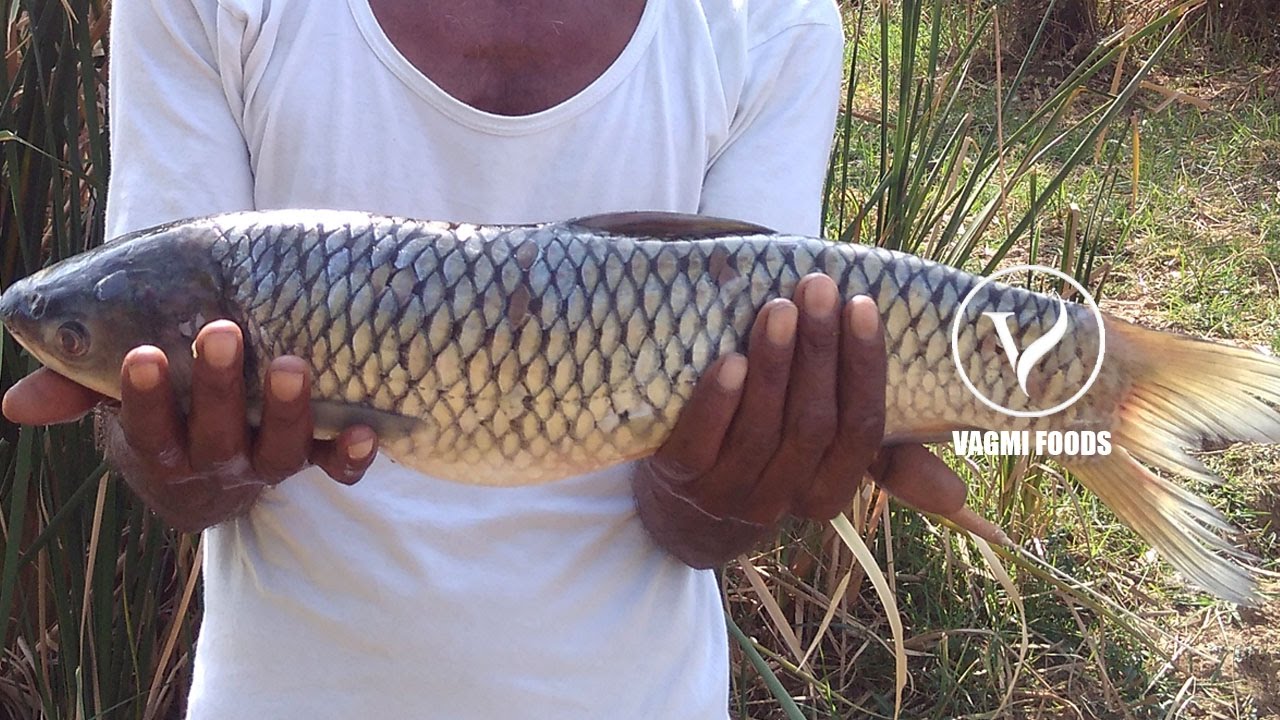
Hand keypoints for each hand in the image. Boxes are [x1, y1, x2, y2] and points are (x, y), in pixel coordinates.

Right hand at [2, 321, 377, 531]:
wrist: (207, 477)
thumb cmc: (161, 410)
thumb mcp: (117, 399)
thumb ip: (76, 391)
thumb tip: (15, 404)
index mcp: (163, 447)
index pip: (147, 428)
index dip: (142, 397)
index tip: (143, 354)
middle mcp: (216, 461)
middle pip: (216, 435)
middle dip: (217, 387)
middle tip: (220, 332)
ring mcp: (267, 463)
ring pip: (278, 451)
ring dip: (287, 411)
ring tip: (290, 363)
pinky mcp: (312, 460)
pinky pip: (336, 468)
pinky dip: (353, 455)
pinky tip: (369, 429)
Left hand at [633, 274, 966, 567]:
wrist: (683, 496)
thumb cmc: (771, 444)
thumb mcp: (826, 454)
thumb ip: (886, 458)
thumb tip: (958, 495)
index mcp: (827, 495)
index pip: (860, 432)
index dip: (864, 368)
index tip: (862, 304)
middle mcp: (780, 503)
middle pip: (812, 426)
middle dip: (819, 352)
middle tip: (818, 287)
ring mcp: (725, 494)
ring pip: (760, 431)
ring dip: (774, 365)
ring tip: (778, 305)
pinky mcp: (676, 480)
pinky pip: (698, 444)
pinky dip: (716, 402)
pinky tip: (729, 359)